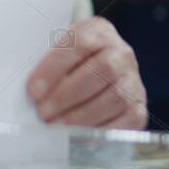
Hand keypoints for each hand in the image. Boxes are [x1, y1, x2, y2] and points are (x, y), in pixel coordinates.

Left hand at [26, 16, 146, 128]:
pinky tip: (80, 137)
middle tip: (43, 113)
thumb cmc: (69, 65)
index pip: (80, 43)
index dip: (55, 67)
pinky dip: (102, 130)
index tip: (34, 90)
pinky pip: (127, 120)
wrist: (97, 72)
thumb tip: (31, 93)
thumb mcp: (56, 54)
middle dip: (68, 95)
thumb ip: (45, 67)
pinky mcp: (138, 107)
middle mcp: (121, 53)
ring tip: (56, 127)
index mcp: (98, 32)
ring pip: (115, 97)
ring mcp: (133, 81)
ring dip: (82, 116)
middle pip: (102, 70)